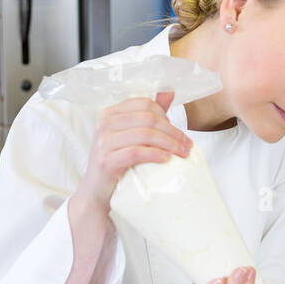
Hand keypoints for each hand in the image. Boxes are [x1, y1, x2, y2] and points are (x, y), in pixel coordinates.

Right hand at [75, 90, 191, 211]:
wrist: (97, 191)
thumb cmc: (117, 162)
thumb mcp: (131, 135)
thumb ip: (149, 114)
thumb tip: (169, 92)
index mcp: (111, 113)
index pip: (145, 104)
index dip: (166, 116)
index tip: (179, 133)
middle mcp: (104, 123)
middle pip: (148, 119)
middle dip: (173, 131)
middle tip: (188, 145)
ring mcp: (103, 142)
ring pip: (144, 134)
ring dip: (169, 143)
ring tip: (182, 153)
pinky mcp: (106, 161)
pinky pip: (135, 152)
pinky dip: (155, 154)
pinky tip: (166, 159)